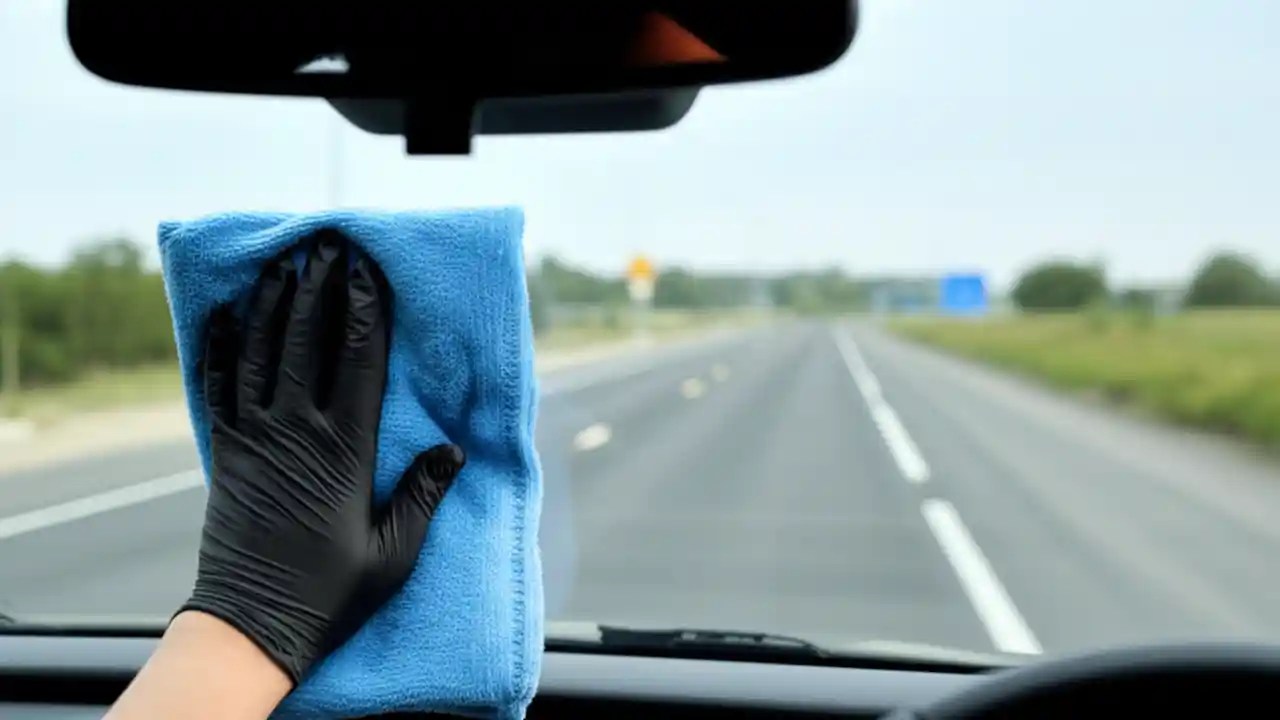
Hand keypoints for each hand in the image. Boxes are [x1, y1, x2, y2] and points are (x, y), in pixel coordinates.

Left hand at [184, 233, 464, 682]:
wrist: (252, 624)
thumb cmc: (332, 592)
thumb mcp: (395, 551)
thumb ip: (423, 494)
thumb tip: (454, 448)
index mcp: (344, 449)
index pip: (358, 360)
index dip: (365, 309)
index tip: (369, 269)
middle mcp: (296, 431)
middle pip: (307, 340)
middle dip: (320, 287)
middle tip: (329, 244)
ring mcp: (254, 437)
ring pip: (261, 352)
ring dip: (273, 303)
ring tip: (285, 263)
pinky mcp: (226, 451)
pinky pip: (220, 384)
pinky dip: (222, 345)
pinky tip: (225, 313)